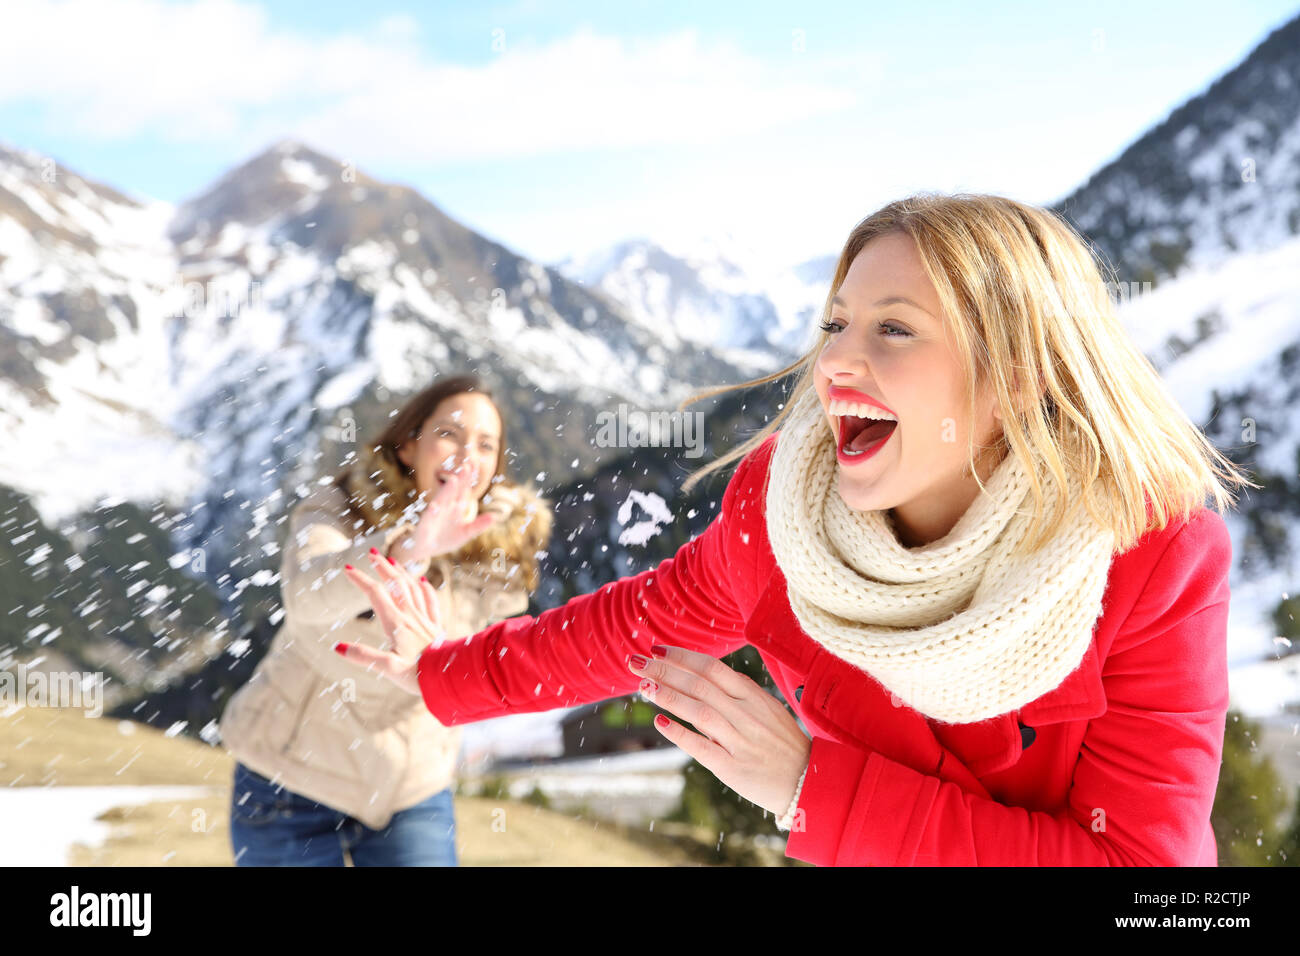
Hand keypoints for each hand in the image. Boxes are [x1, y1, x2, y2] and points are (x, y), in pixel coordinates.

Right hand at [334, 549, 449, 695]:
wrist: (450, 675)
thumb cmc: (417, 674)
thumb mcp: (387, 668)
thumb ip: (364, 656)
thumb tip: (338, 647)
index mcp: (396, 623)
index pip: (376, 594)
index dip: (361, 579)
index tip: (347, 568)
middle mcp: (410, 616)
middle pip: (395, 584)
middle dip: (382, 567)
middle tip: (372, 553)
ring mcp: (424, 620)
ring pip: (412, 588)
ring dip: (401, 573)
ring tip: (393, 562)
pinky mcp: (436, 627)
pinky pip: (431, 601)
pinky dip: (425, 588)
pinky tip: (423, 580)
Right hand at [392, 459, 499, 561]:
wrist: (424, 549)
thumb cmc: (445, 538)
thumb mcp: (465, 533)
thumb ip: (478, 526)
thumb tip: (494, 517)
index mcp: (456, 508)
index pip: (464, 491)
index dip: (469, 480)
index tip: (476, 467)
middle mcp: (445, 507)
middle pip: (454, 491)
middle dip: (460, 480)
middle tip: (467, 466)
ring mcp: (435, 515)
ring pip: (441, 500)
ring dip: (447, 491)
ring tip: (453, 480)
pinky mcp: (425, 525)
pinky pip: (428, 518)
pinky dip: (431, 512)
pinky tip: (434, 507)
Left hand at [627, 644, 810, 818]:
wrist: (807, 781)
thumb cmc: (783, 743)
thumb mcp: (768, 708)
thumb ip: (739, 692)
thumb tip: (706, 673)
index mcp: (754, 696)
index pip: (712, 668)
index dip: (682, 656)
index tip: (657, 649)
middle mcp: (746, 714)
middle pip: (699, 685)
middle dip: (664, 671)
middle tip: (635, 662)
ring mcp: (739, 741)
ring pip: (699, 712)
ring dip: (668, 697)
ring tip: (644, 686)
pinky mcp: (732, 768)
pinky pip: (702, 747)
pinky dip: (680, 734)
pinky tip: (660, 722)